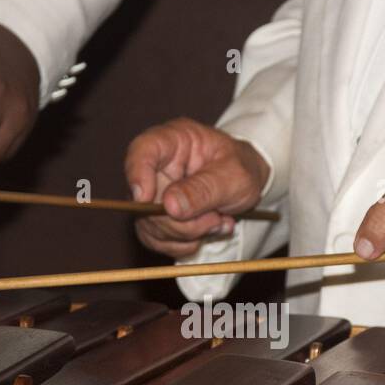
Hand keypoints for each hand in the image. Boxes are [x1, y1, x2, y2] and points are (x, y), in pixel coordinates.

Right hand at [124, 118, 270, 257]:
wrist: (247, 183)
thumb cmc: (241, 168)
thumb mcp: (235, 175)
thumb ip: (204, 189)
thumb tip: (169, 206)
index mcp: (174, 140)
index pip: (142, 150)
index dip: (137, 174)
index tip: (145, 199)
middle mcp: (157, 166)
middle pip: (144, 199)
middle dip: (179, 220)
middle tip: (214, 219)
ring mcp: (154, 194)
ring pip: (149, 225)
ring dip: (187, 234)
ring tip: (218, 222)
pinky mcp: (156, 219)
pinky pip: (158, 240)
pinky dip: (184, 244)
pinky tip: (209, 231)